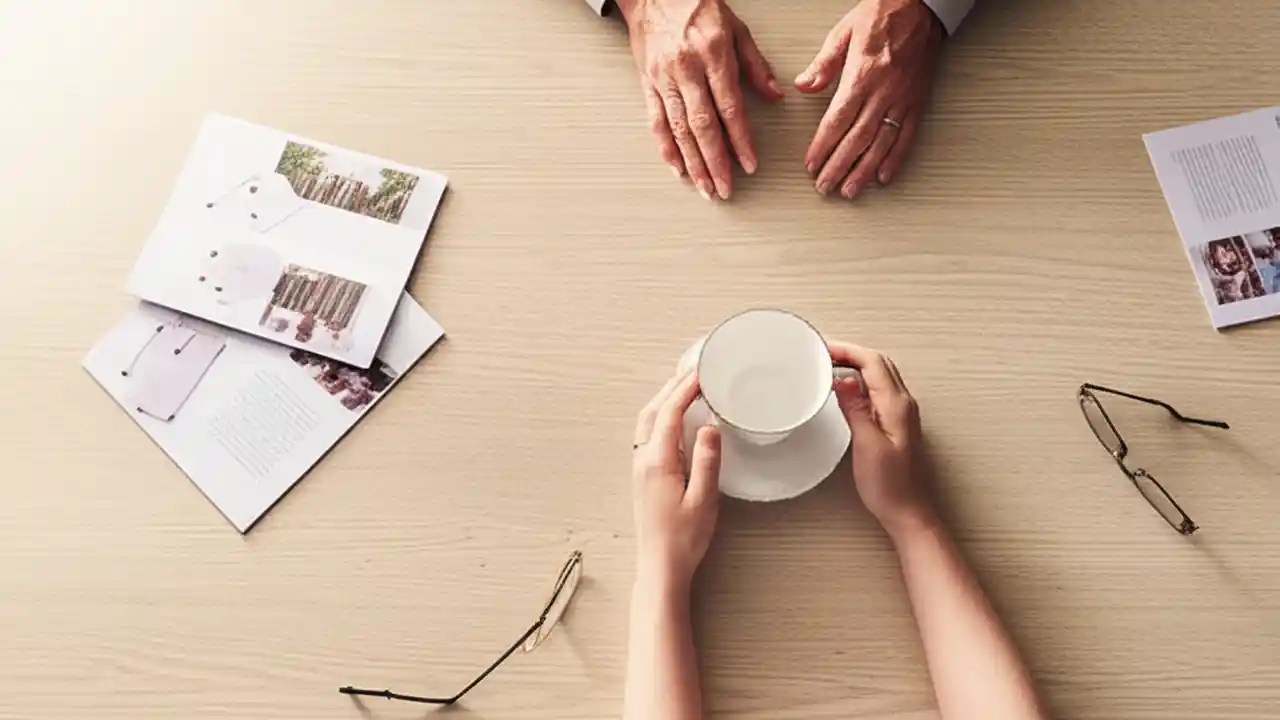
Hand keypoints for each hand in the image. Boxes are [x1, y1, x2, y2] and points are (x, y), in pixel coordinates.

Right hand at [615, 0, 783, 200]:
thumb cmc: (695, 6)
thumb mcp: (736, 29)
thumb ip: (756, 65)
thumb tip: (775, 95)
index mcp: (713, 55)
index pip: (729, 108)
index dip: (740, 140)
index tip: (748, 164)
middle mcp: (686, 69)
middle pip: (702, 126)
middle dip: (715, 162)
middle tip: (725, 188)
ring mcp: (663, 78)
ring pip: (678, 129)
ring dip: (693, 163)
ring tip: (704, 186)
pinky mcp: (647, 83)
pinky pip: (655, 121)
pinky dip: (666, 148)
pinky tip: (677, 166)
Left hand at [632, 369, 721, 586]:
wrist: (660, 566)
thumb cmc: (683, 539)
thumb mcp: (704, 500)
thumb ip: (707, 461)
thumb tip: (710, 428)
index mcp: (659, 461)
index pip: (670, 413)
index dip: (685, 388)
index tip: (701, 371)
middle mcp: (644, 460)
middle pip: (654, 410)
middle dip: (673, 386)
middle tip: (695, 369)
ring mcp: (640, 467)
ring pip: (648, 420)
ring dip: (664, 398)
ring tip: (685, 385)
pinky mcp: (643, 475)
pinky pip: (648, 433)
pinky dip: (661, 414)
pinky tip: (674, 417)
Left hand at [797, 0, 942, 197]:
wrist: (921, 4)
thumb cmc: (882, 15)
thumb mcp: (843, 33)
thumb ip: (823, 64)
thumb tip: (803, 86)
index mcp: (862, 77)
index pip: (837, 121)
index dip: (822, 147)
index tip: (811, 165)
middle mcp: (883, 93)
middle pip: (857, 140)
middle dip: (838, 167)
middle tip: (825, 187)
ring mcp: (902, 100)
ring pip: (881, 144)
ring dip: (863, 171)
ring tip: (850, 190)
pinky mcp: (917, 101)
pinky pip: (907, 136)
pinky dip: (896, 159)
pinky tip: (884, 177)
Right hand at [830, 342, 935, 537]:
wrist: (908, 512)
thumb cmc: (890, 486)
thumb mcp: (867, 444)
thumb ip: (856, 408)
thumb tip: (843, 380)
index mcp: (896, 405)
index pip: (872, 362)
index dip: (847, 351)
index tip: (823, 350)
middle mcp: (903, 405)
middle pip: (878, 363)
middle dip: (850, 353)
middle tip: (822, 355)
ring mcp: (901, 414)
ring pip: (879, 375)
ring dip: (855, 366)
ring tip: (828, 367)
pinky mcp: (896, 424)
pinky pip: (878, 391)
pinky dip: (860, 382)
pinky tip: (845, 391)